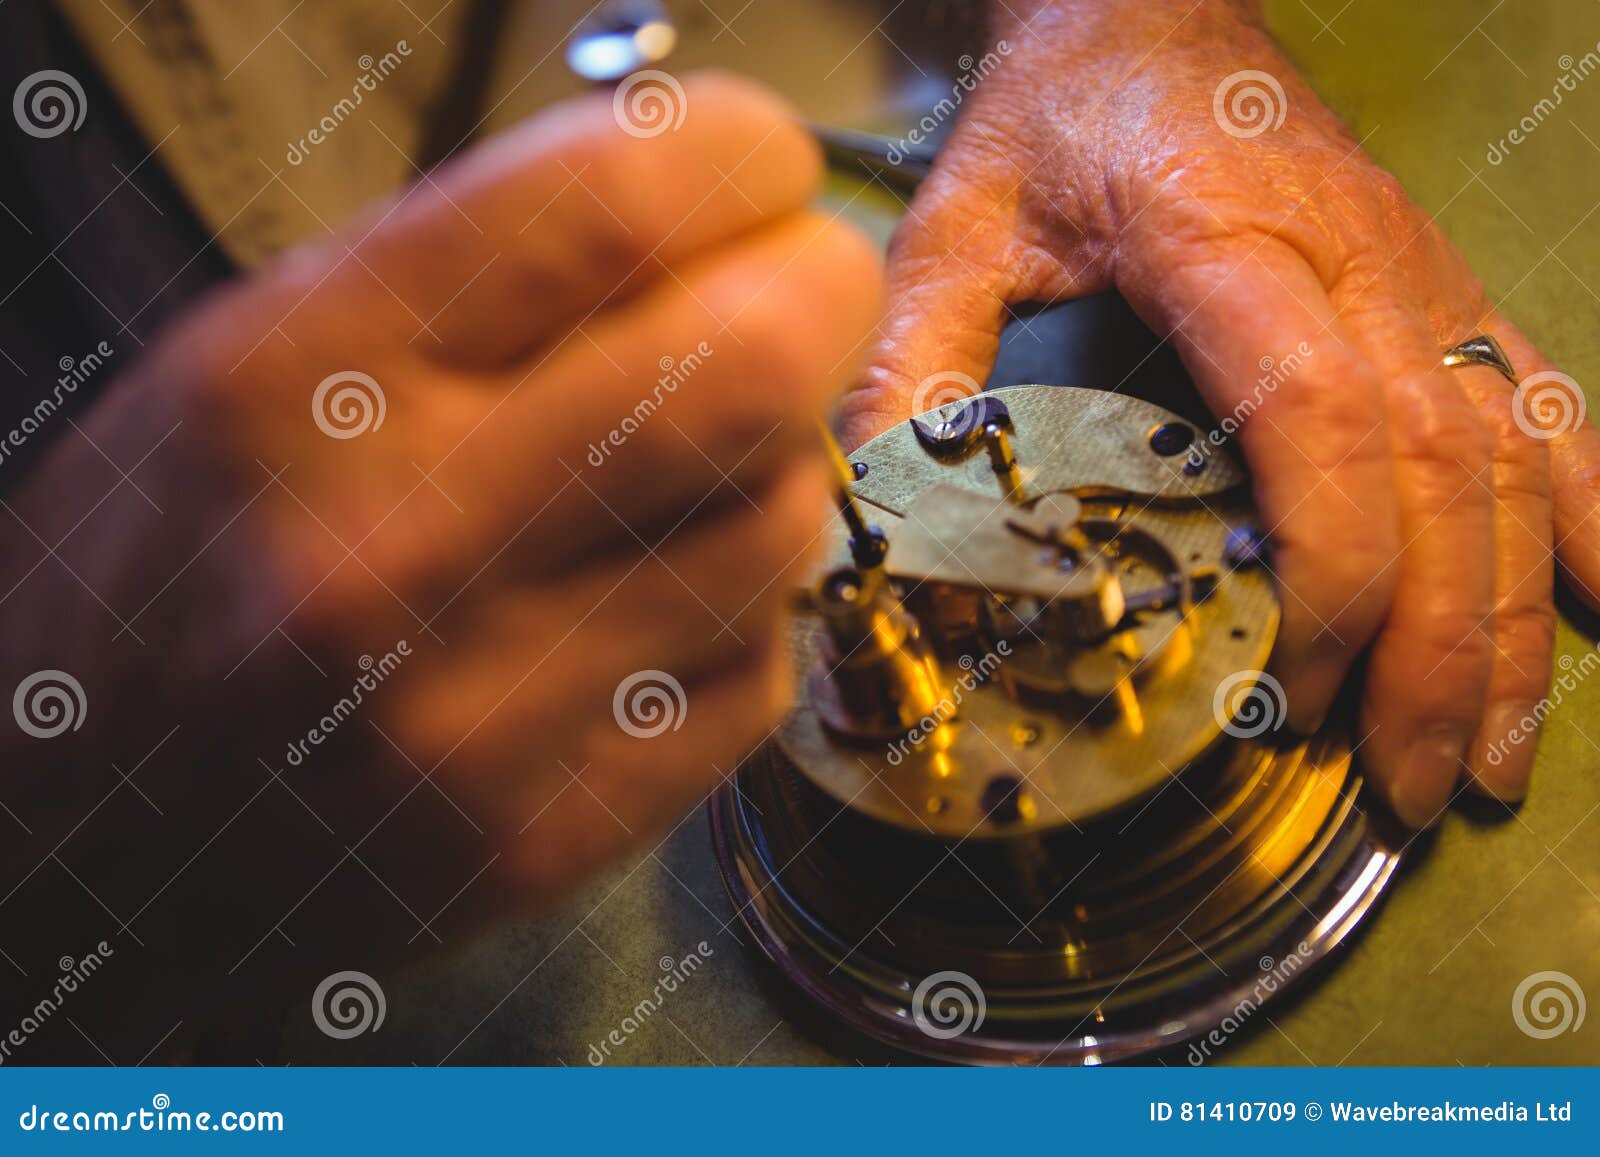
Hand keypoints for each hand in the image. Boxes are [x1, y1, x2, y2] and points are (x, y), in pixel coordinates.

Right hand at [1, 74, 880, 985]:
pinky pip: (750, 676)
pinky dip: (727, 621)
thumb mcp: (263, 357)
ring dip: (767, 474)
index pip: (614, 203)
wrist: (66, 826)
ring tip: (679, 481)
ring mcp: (475, 719)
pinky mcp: (543, 837)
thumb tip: (726, 208)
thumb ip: (490, 272)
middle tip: (797, 299)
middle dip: (816, 299)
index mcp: (300, 381)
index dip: (745, 160)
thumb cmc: (172, 563)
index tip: (763, 174)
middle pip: (751, 365)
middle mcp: (390, 551)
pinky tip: (638, 616)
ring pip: (777, 528)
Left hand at [837, 0, 1599, 824]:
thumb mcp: (961, 218)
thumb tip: (875, 501)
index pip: (1321, 417)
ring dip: (1510, 616)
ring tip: (1486, 752)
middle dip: (1435, 643)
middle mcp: (1357, 265)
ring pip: (1509, 457)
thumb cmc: (1061, 118)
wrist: (1153, 14)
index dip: (1335, 565)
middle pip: (1437, 467)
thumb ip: (918, 349)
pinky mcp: (1444, 293)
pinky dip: (1585, 510)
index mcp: (1230, 243)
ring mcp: (1421, 278)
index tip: (1303, 683)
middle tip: (1407, 781)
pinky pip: (1547, 404)